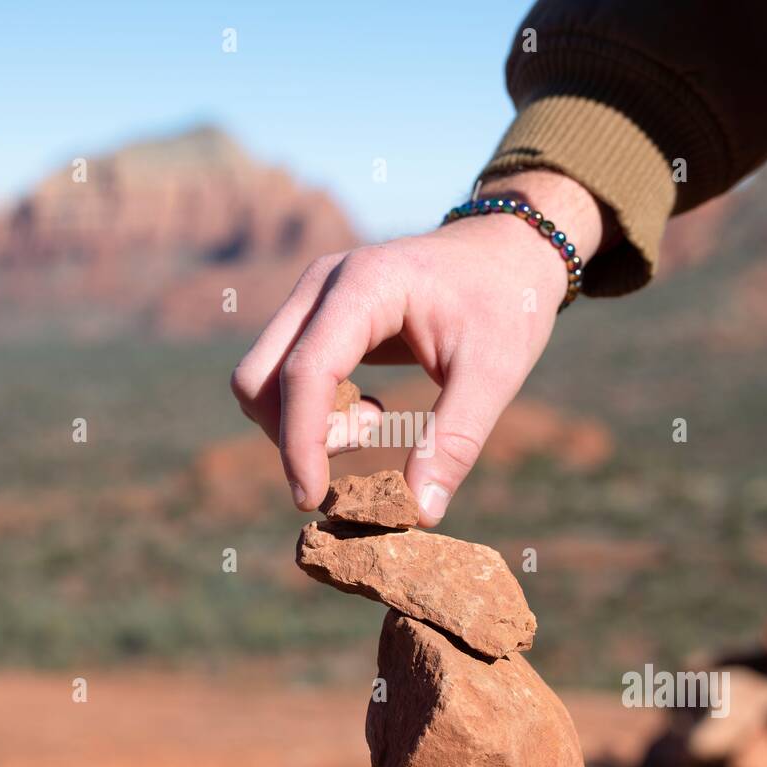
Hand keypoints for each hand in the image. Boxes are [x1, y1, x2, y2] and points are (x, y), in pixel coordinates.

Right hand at [230, 168, 612, 525]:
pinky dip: (312, 412)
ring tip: (378, 420)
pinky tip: (372, 409)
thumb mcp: (495, 374)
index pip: (306, 373)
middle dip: (295, 436)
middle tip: (366, 448)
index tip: (314, 499)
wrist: (508, 252)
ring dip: (305, 426)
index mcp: (366, 285)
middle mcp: (321, 285)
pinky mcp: (313, 316)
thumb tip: (419, 513)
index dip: (301, 444)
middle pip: (258, 379)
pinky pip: (281, 377)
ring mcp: (311, 297)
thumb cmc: (505, 305)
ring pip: (262, 381)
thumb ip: (454, 441)